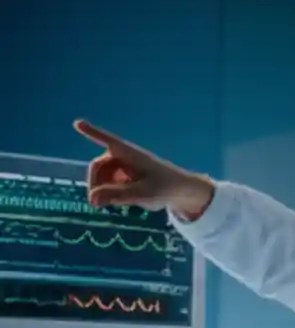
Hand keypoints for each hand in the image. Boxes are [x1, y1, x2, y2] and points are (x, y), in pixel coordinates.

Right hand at [73, 119, 213, 216]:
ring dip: (105, 190)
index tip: (78, 123)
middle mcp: (123, 156)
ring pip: (102, 177)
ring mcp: (122, 165)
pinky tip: (126, 200)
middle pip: (97, 167)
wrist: (182, 192)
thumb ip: (118, 196)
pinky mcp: (123, 175)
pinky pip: (109, 185)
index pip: (107, 141)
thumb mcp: (143, 194)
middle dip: (96, 184)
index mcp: (130, 153)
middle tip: (96, 204)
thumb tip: (92, 198)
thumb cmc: (165, 188)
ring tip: (122, 202)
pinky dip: (113, 194)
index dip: (92, 132)